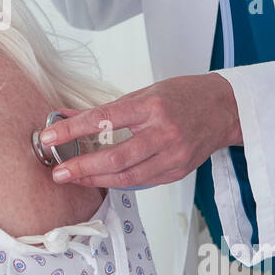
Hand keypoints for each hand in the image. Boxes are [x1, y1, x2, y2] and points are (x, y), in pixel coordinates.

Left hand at [39, 75, 242, 190]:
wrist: (225, 108)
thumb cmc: (184, 96)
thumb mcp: (144, 93)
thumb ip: (107, 108)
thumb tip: (68, 116)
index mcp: (151, 107)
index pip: (103, 118)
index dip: (72, 130)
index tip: (49, 136)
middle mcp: (163, 133)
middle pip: (115, 157)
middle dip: (82, 167)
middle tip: (58, 172)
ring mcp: (172, 155)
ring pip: (127, 176)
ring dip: (96, 180)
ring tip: (73, 178)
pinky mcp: (177, 171)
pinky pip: (142, 181)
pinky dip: (118, 181)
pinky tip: (101, 179)